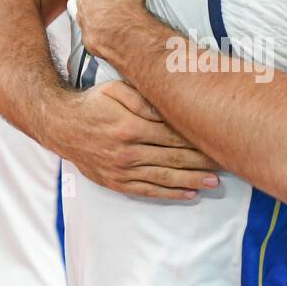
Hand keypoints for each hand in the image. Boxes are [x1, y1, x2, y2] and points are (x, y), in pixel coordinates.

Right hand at [59, 80, 219, 199]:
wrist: (60, 126)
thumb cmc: (92, 103)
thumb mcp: (116, 91)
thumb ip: (144, 100)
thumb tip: (170, 108)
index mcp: (130, 127)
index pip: (173, 136)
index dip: (198, 140)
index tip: (218, 141)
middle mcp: (128, 152)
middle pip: (174, 158)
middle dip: (202, 162)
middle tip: (226, 163)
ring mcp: (122, 170)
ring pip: (165, 178)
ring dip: (192, 180)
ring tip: (215, 182)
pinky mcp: (116, 182)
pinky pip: (147, 191)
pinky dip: (170, 194)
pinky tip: (189, 194)